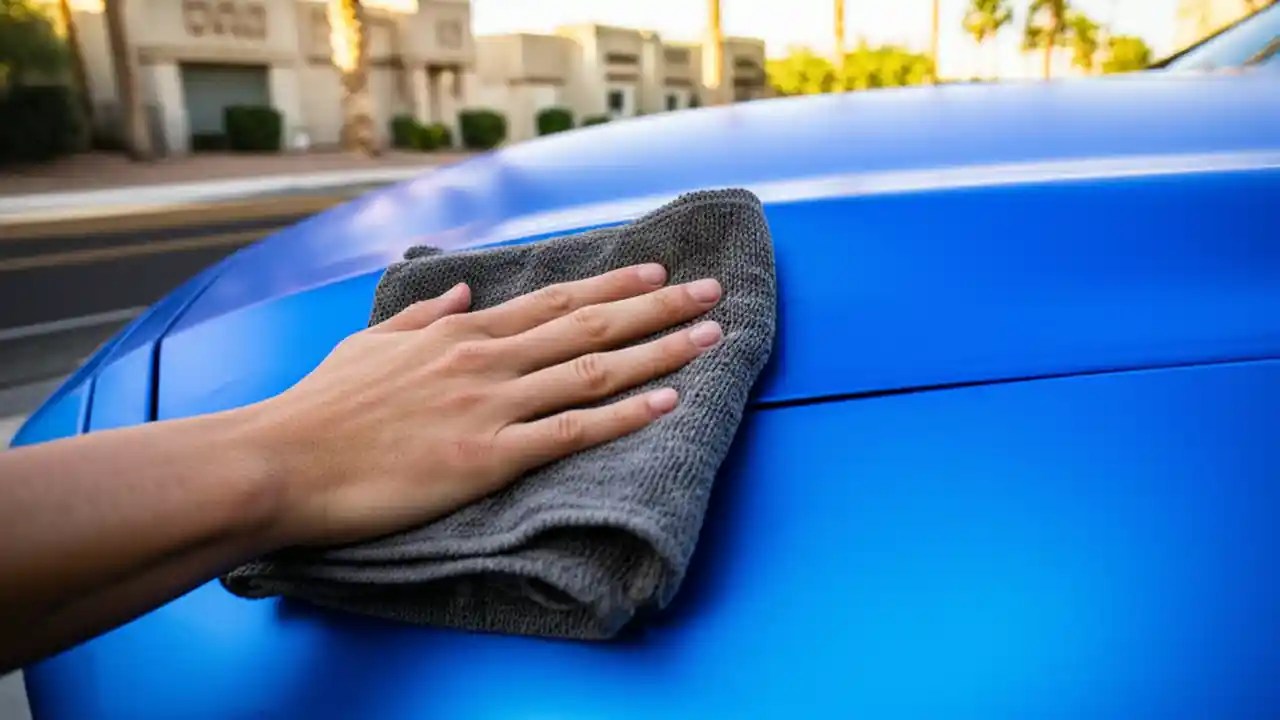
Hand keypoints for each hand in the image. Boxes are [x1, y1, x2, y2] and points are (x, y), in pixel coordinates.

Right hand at [245, 264, 723, 546]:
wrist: (283, 460)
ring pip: (595, 370)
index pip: (555, 300)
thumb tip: (460, 296)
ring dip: (660, 350)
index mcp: (461, 334)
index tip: (657, 270)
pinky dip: (627, 415)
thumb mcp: (372, 344)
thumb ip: (423, 318)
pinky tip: (669, 401)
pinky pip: (572, 432)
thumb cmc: (321, 408)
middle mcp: (486, 360)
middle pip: (591, 325)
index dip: (613, 285)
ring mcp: (491, 406)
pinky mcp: (488, 458)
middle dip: (659, 305)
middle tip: (713, 291)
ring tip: (712, 335)